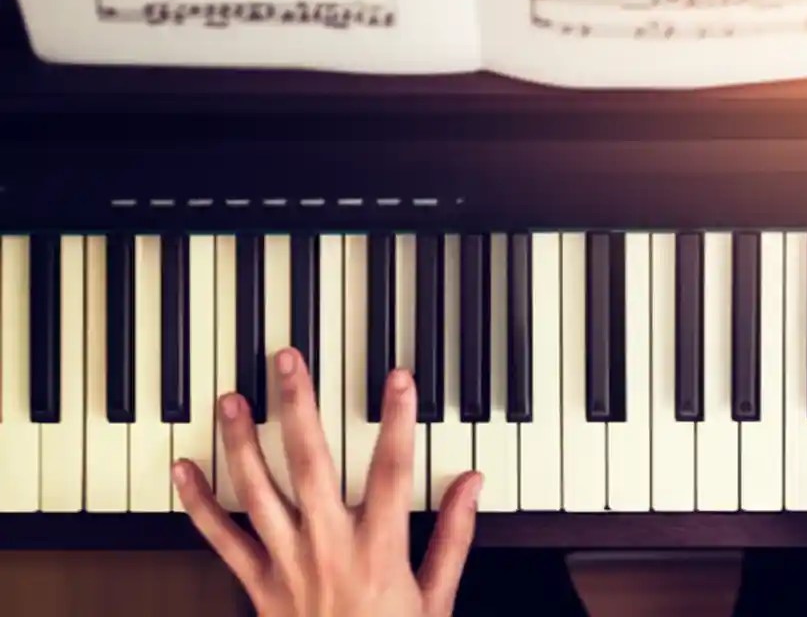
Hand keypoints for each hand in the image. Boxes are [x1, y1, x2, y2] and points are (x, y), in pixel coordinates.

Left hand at [171, 347, 482, 616]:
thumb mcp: (438, 598)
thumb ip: (454, 535)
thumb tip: (472, 484)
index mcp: (379, 550)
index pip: (390, 471)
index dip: (396, 420)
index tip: (398, 379)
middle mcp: (329, 549)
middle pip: (310, 465)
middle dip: (299, 407)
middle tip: (287, 362)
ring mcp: (287, 565)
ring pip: (258, 492)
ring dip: (242, 442)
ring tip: (232, 399)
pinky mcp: (257, 585)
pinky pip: (222, 539)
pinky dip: (199, 504)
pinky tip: (185, 469)